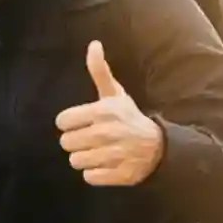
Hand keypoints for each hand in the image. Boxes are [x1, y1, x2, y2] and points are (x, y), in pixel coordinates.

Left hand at [55, 40, 164, 185]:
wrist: (159, 147)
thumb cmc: (129, 118)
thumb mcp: (115, 94)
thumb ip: (99, 71)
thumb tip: (93, 44)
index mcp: (103, 111)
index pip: (62, 122)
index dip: (70, 124)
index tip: (82, 124)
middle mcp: (107, 133)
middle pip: (66, 143)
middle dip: (76, 142)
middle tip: (91, 139)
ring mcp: (114, 155)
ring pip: (76, 162)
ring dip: (85, 158)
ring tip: (99, 152)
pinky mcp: (120, 175)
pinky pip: (89, 178)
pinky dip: (96, 173)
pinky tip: (107, 165)